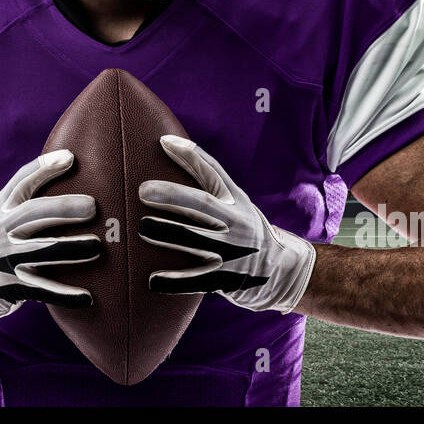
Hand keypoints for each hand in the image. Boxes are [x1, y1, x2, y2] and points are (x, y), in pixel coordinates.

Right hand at [0, 150, 99, 320]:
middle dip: (62, 208)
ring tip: (96, 247)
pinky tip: (88, 296)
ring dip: (69, 248)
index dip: (44, 168)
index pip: (21, 182)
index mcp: (3, 209)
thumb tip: (70, 157)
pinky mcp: (13, 286)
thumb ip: (28, 191)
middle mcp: (1, 230)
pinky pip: (43, 290)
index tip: (70, 158)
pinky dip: (66, 295)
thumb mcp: (3, 212)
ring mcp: (6, 259)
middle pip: (32, 213)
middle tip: (92, 206)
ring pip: (40, 251)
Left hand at [138, 135, 315, 313]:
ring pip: (195, 242)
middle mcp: (234, 226)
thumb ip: (203, 171)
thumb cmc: (246, 226)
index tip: (162, 144)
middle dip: (172, 197)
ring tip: (142, 228)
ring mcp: (229, 254)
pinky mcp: (223, 281)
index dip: (189, 159)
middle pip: (201, 206)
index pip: (211, 175)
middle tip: (142, 190)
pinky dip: (174, 281)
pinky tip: (153, 279)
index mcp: (234, 204)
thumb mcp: (234, 199)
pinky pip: (195, 281)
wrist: (281, 271)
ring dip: (167, 235)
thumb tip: (166, 141)